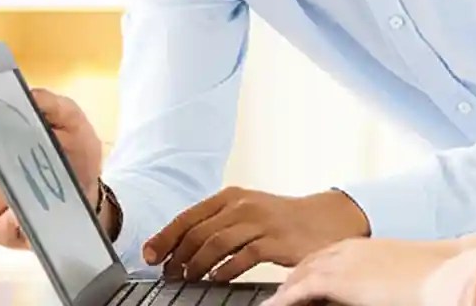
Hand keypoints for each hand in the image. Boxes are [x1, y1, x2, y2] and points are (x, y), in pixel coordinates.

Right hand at [0, 88, 103, 248]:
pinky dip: (10, 222)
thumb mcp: (70, 120)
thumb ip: (50, 104)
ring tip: (30, 188)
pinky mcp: (10, 231)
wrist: (92, 187)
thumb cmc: (75, 149)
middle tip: (2, 162)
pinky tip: (25, 213)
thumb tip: (29, 95)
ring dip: (6, 195)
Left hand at [144, 187, 370, 282]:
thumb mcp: (247, 210)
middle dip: (177, 256)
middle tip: (169, 275)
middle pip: (198, 233)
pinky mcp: (276, 242)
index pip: (188, 217)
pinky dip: (224, 270)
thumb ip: (217, 222)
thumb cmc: (281, 218)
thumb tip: (178, 244)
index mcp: (232, 196)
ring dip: (196, 265)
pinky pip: (241, 257)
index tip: (150, 255)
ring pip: (215, 244)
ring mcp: (261, 222)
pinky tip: (217, 279)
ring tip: (189, 279)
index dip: (165, 237)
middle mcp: (244, 205)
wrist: (325, 218)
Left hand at [263, 239, 465, 305]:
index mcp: (367, 247)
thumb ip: (386, 278)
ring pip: (300, 274)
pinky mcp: (337, 279)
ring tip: (272, 303)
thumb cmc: (434, 274)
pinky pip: (298, 291)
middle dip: (293, 279)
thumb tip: (385, 288)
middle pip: (310, 263)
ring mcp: (342, 261)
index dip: (312, 271)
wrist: (442, 272)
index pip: (329, 257)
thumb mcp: (403, 273)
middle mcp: (350, 249)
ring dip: (284, 290)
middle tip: (279, 295)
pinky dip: (282, 300)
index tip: (302, 284)